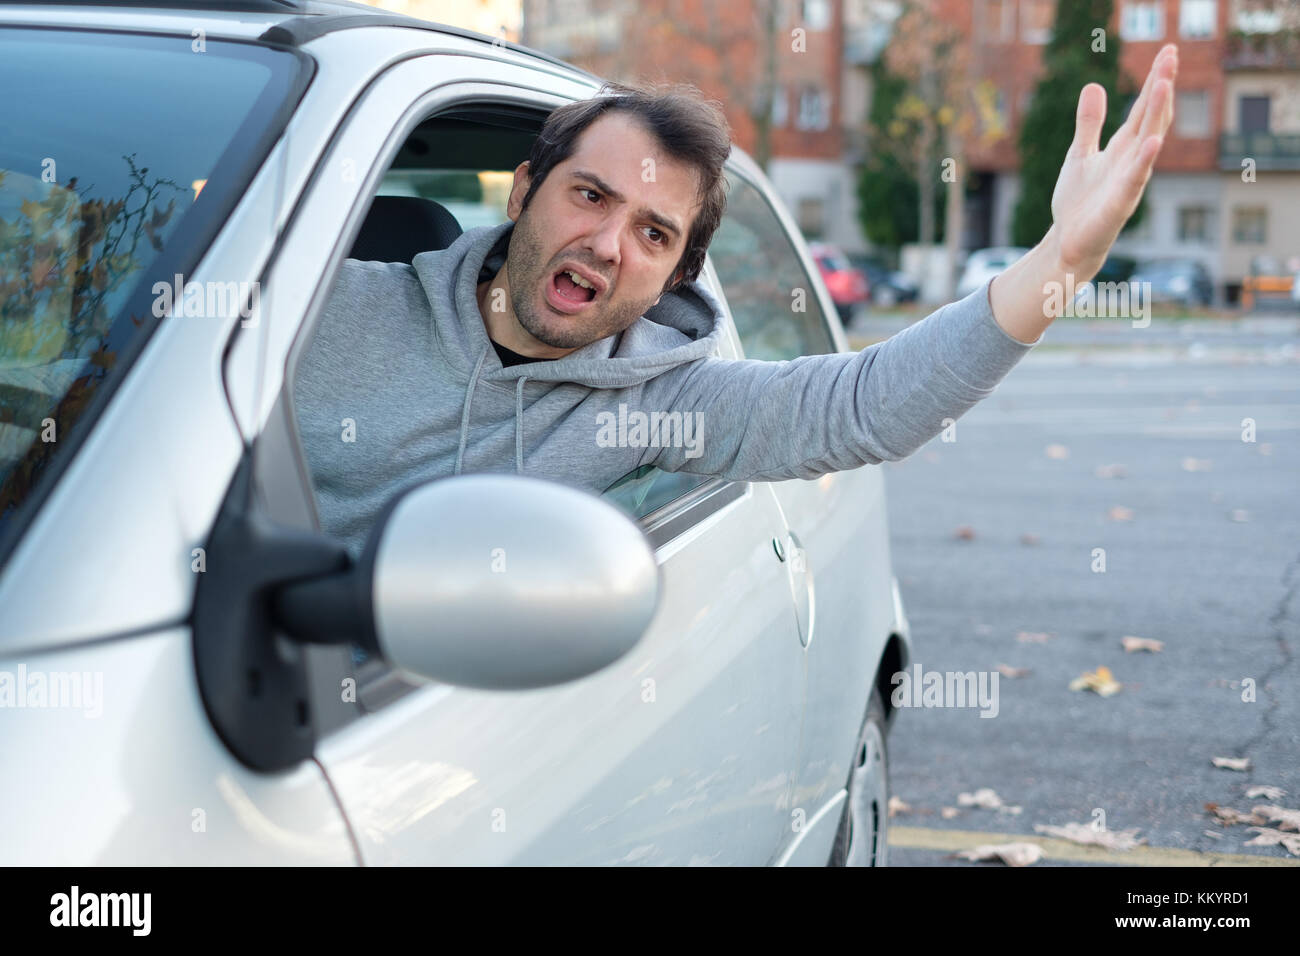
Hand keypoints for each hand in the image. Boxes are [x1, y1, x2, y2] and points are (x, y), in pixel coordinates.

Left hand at [1048, 43, 1178, 279]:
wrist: (1067, 244)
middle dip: (1160, 88)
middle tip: (1171, 56)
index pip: (1143, 109)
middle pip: (1150, 119)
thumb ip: (1089, 123)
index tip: (1167, 51)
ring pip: (1147, 144)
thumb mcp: (1080, 154)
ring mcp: (1128, 183)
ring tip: (1164, 85)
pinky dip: (1143, 162)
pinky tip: (1151, 142)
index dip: (1154, 81)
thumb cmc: (1078, 202)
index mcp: (1124, 149)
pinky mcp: (1118, 207)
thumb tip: (1094, 84)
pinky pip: (1133, 181)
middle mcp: (1132, 162)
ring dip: (1156, 115)